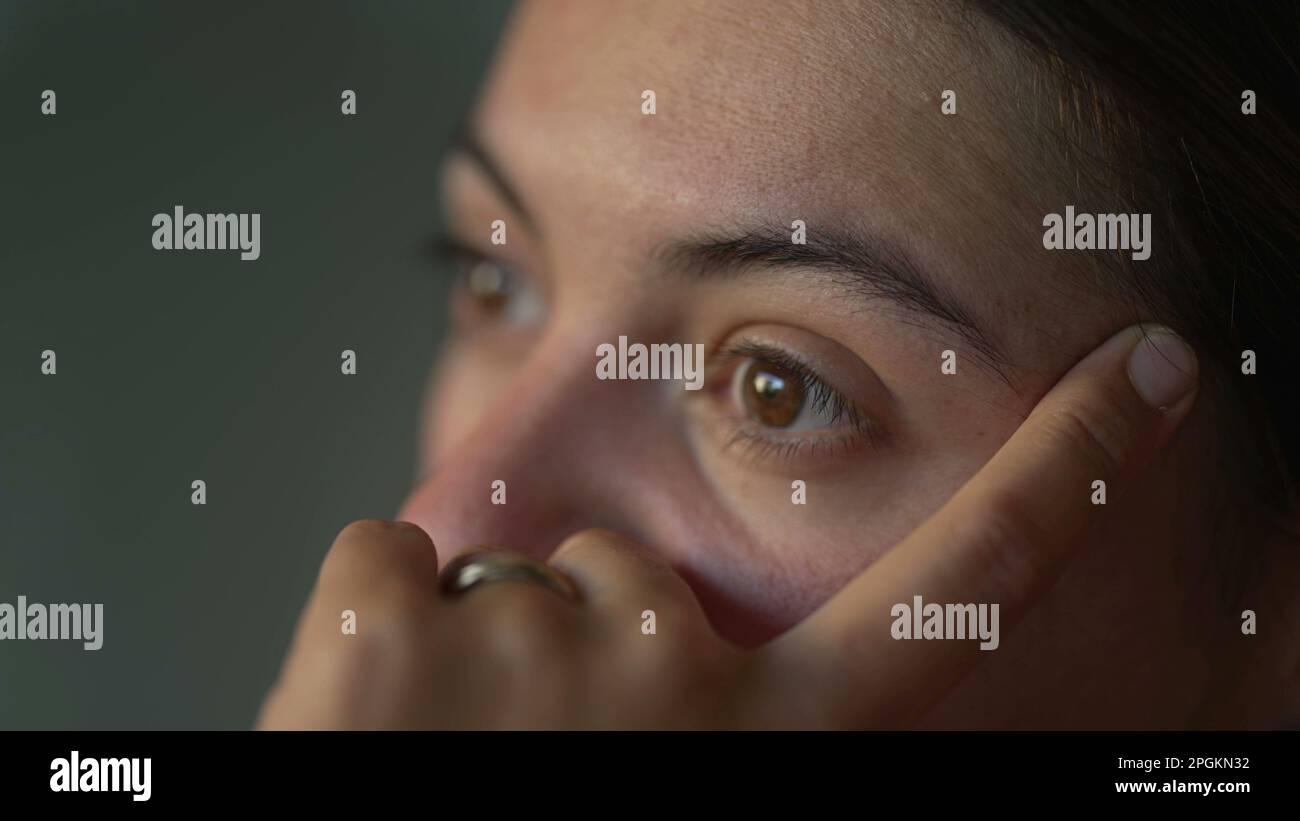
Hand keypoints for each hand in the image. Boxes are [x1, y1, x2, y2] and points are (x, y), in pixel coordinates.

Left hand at [257, 324, 1197, 728]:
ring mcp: (536, 646)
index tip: (1142, 372)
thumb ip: (716, 709)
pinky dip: (366, 618)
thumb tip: (691, 626)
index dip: (1063, 477)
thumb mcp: (679, 780)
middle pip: (631, 570)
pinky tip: (370, 711)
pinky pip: (382, 556)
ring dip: (473, 646)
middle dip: (577, 640)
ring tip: (447, 754)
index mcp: (771, 742)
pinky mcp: (389, 626)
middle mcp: (684, 681)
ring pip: (505, 570)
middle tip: (526, 758)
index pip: (958, 592)